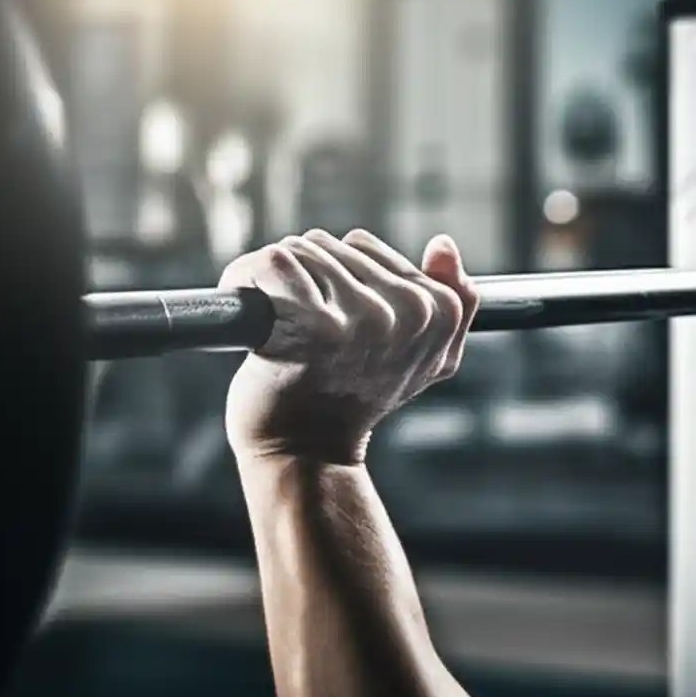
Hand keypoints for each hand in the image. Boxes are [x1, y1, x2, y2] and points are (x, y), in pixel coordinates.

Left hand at [220, 229, 478, 463]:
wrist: (307, 452)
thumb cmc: (356, 401)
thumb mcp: (426, 359)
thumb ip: (450, 303)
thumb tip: (443, 244)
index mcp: (439, 312)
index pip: (363, 247)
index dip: (331, 277)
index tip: (326, 313)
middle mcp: (409, 311)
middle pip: (329, 245)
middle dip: (304, 280)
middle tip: (300, 328)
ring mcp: (364, 318)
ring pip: (299, 251)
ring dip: (274, 285)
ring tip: (278, 328)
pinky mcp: (315, 324)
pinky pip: (273, 262)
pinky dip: (245, 279)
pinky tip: (252, 318)